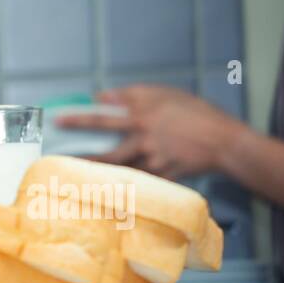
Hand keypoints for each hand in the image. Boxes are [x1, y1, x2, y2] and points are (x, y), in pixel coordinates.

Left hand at [54, 85, 242, 180]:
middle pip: (107, 152)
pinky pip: (141, 183)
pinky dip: (126, 185)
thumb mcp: (164, 94)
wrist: (225, 142)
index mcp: (143, 117)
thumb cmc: (196, 112)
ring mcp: (155, 161)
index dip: (79, 119)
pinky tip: (110, 189)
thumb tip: (102, 96)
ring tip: (77, 176)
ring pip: (121, 171)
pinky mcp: (165, 176)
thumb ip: (131, 94)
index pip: (103, 118)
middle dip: (82, 158)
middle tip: (60, 161)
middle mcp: (145, 141)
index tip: (58, 120)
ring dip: (99, 175)